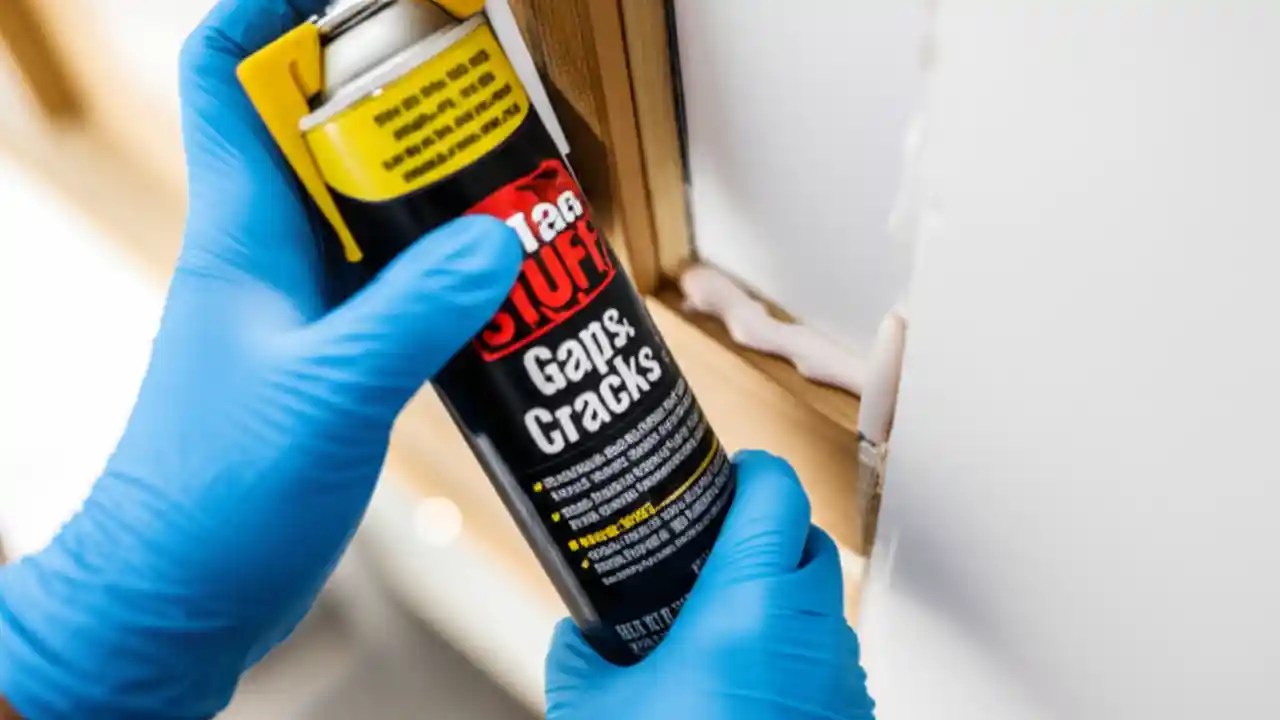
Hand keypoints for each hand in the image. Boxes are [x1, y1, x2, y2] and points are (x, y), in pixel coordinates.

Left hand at [0, 1, 519, 716]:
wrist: (185, 590)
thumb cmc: (214, 493)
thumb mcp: (329, 390)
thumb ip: (416, 311)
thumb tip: (502, 237)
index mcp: (243, 233)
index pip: (232, 75)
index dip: (278, 8)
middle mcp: (272, 254)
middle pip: (324, 128)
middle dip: (396, 91)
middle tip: (478, 90)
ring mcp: (305, 304)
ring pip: (372, 208)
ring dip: (433, 187)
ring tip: (511, 181)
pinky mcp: (337, 354)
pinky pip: (398, 282)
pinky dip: (448, 268)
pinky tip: (501, 284)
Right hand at [546, 451, 875, 718]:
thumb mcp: (596, 712)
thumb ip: (580, 660)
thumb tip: (578, 640)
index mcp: (750, 604)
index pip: (778, 493)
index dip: (754, 470)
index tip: (731, 470)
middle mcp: (810, 632)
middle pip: (808, 543)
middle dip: (769, 534)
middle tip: (722, 547)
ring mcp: (840, 680)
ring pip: (825, 607)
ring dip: (787, 598)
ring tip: (732, 621)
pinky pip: (832, 665)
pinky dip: (800, 657)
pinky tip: (752, 687)